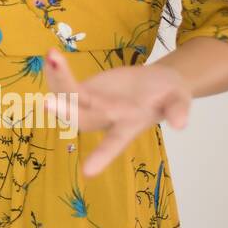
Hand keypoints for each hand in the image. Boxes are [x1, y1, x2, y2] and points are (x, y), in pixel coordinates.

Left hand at [41, 48, 191, 179]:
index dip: (102, 157)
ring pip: (68, 97)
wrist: (160, 83)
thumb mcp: (180, 100)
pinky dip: (57, 71)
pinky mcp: (86, 89)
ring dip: (57, 80)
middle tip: (46, 101)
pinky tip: (50, 56)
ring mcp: (92, 104)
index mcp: (128, 126)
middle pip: (80, 118)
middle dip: (64, 110)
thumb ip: (179, 110)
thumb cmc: (170, 96)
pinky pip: (66, 83)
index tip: (87, 172)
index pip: (114, 144)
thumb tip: (180, 124)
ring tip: (53, 58)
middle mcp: (105, 118)